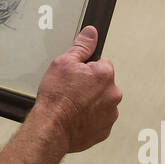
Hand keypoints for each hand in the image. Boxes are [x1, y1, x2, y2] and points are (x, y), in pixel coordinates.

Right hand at [32, 25, 121, 154]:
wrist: (51, 128)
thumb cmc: (56, 98)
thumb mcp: (63, 63)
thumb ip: (81, 47)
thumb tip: (91, 33)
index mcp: (105, 75)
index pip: (102, 64)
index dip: (86, 69)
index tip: (76, 77)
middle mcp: (113, 94)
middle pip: (103, 84)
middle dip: (91, 86)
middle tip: (72, 92)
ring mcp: (110, 114)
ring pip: (102, 102)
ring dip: (91, 103)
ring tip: (73, 106)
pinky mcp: (104, 130)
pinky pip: (99, 120)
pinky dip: (90, 119)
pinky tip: (76, 118)